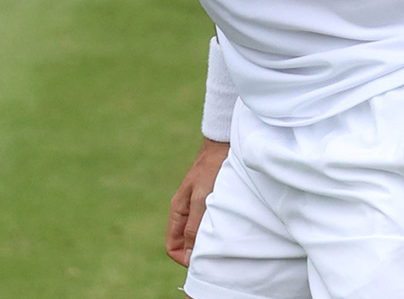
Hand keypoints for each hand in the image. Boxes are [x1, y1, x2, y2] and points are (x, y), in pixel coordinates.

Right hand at [166, 138, 228, 266]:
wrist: (224, 143)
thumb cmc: (212, 168)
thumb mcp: (202, 198)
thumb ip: (194, 224)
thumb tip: (190, 253)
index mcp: (178, 211)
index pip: (172, 246)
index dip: (184, 257)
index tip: (202, 260)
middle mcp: (186, 210)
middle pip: (186, 242)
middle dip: (197, 251)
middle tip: (217, 254)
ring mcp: (198, 204)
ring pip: (199, 232)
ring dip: (209, 239)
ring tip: (225, 241)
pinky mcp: (212, 199)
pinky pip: (210, 221)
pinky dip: (218, 227)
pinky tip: (231, 227)